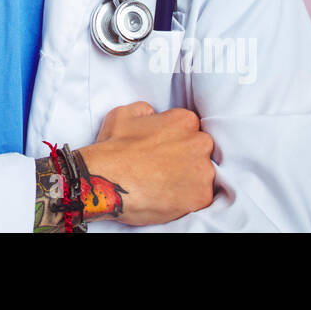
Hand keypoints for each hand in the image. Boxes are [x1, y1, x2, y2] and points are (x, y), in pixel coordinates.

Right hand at [76, 101, 214, 225]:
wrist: (107, 179)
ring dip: (189, 179)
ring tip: (165, 185)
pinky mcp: (201, 197)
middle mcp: (199, 143)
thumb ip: (145, 110)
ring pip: (203, 175)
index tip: (165, 150)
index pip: (190, 129)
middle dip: (187, 158)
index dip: (176, 140)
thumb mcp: (123, 114)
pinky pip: (201, 197)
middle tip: (165, 168)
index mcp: (184, 120)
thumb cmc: (113, 148)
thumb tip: (152, 114)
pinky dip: (187, 199)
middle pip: (201, 150)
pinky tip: (168, 197)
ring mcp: (203, 171)